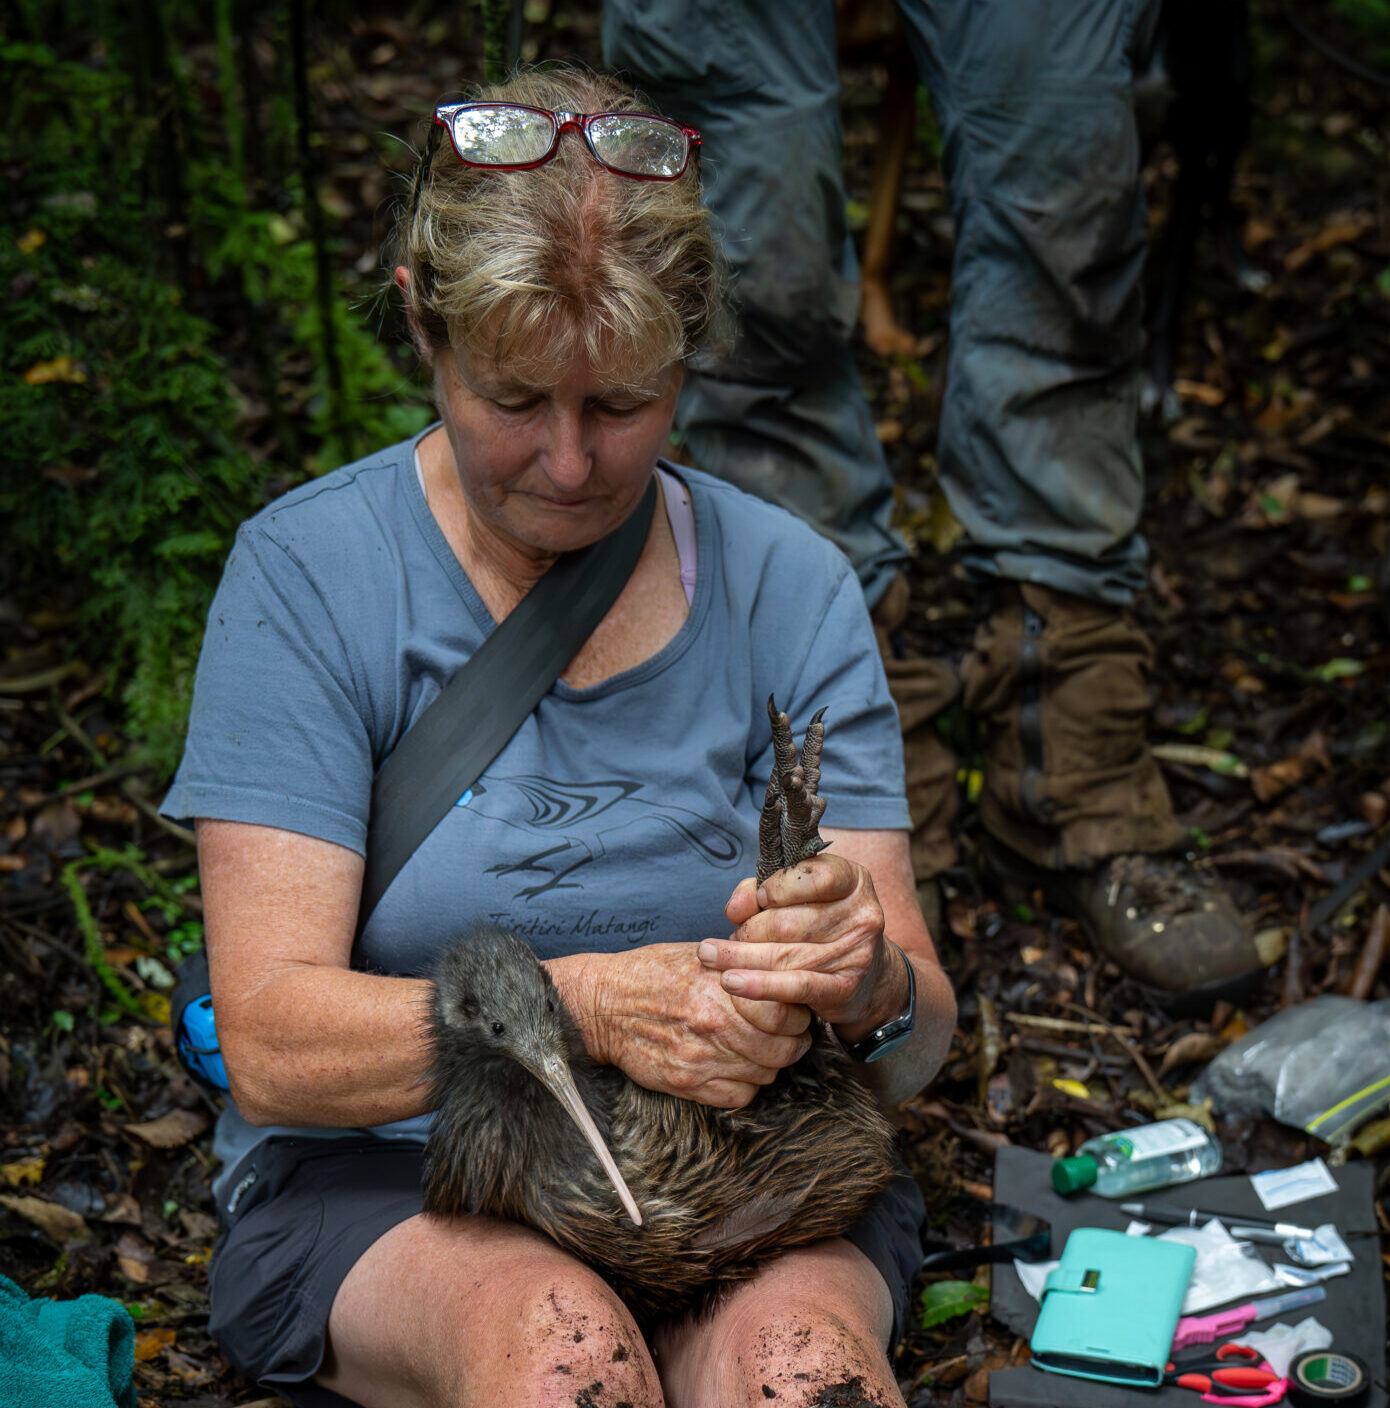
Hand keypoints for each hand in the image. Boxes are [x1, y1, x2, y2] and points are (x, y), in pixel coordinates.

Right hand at [579, 944, 811, 1108]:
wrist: (604, 1005)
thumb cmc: (651, 972)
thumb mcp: (700, 954)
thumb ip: (741, 963)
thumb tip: (779, 967)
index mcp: (722, 987)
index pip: (787, 1013)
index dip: (797, 1014)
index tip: (794, 1011)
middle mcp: (716, 1025)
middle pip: (783, 1049)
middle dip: (792, 1043)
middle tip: (787, 1035)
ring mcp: (702, 1058)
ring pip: (765, 1075)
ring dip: (770, 1065)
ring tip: (761, 1050)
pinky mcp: (688, 1084)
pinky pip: (739, 1098)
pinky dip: (746, 1087)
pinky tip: (737, 1069)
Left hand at [701, 854, 905, 1034]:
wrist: (869, 976)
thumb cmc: (822, 926)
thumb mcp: (801, 897)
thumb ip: (763, 892)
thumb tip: (734, 909)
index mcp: (852, 880)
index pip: (812, 876)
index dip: (777, 887)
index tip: (759, 899)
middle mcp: (861, 914)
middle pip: (786, 921)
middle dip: (748, 930)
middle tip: (727, 938)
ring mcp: (856, 953)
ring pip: (783, 954)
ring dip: (738, 957)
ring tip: (709, 956)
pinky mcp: (844, 988)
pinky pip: (794, 986)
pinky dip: (758, 985)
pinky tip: (731, 982)